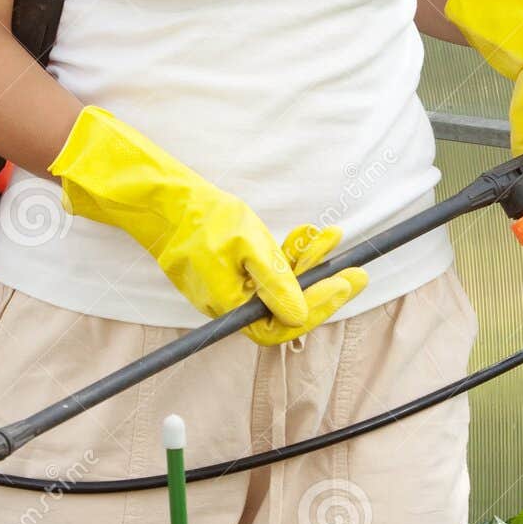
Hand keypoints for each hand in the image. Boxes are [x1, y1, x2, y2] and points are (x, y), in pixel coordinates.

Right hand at [49, 105, 362, 328]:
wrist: (164, 200)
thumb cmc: (202, 220)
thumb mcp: (247, 245)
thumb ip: (275, 281)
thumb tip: (299, 315)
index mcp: (232, 308)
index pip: (285, 322)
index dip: (320, 306)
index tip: (347, 283)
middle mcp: (232, 306)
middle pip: (287, 307)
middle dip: (324, 286)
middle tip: (358, 272)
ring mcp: (231, 289)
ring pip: (280, 285)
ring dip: (308, 263)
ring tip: (331, 237)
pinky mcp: (230, 272)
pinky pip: (266, 271)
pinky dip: (288, 254)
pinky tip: (306, 233)